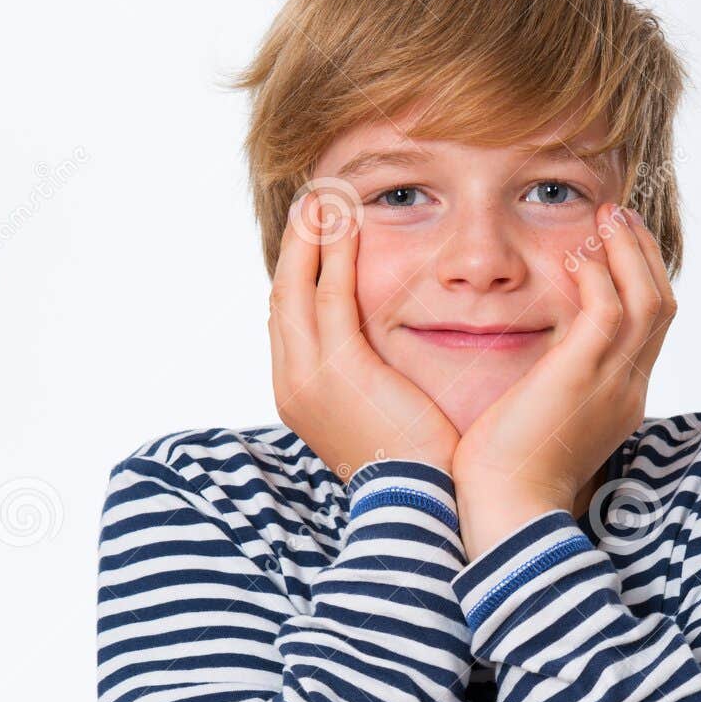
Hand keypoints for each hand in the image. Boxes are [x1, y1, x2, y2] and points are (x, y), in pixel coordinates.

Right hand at [268, 190, 458, 482]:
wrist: (418, 506)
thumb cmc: (413, 470)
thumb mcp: (378, 418)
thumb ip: (369, 382)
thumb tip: (381, 362)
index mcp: (299, 397)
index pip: (288, 322)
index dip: (297, 275)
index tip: (312, 239)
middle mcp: (292, 384)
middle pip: (282, 298)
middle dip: (295, 246)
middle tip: (311, 201)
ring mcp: (308, 377)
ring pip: (297, 288)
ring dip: (309, 237)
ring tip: (322, 195)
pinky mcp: (339, 369)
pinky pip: (331, 295)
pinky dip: (333, 253)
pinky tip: (343, 220)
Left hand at [452, 203, 676, 558]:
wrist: (507, 513)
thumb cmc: (507, 478)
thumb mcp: (539, 423)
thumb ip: (546, 387)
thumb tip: (527, 367)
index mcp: (619, 400)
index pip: (647, 328)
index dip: (638, 280)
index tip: (613, 247)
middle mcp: (627, 388)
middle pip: (661, 304)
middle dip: (642, 254)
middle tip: (615, 215)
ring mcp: (612, 382)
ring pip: (647, 298)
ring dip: (628, 250)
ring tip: (604, 216)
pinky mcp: (583, 376)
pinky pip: (609, 308)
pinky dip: (600, 274)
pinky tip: (576, 254)